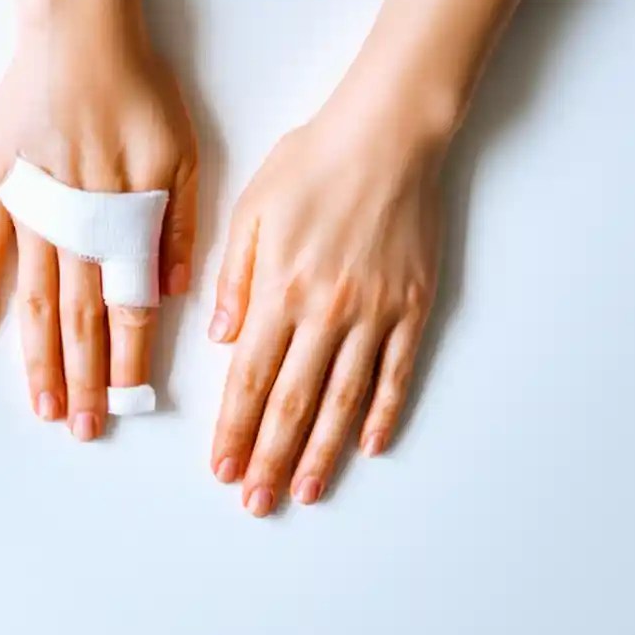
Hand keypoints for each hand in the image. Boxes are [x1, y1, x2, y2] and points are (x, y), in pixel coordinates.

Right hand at [0, 0, 196, 440]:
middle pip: (77, 321)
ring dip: (37, 358)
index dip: (127, 363)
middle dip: (84, 381)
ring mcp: (29, 212)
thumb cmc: (135, 90)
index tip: (126, 405)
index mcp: (123, 223)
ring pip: (32, 301)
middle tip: (83, 427)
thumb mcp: (179, 154)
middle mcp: (74, 228)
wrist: (76, 35)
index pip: (127, 311)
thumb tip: (170, 293)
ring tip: (41, 404)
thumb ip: (175, 226)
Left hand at [209, 99, 444, 515]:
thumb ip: (234, 277)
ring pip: (343, 399)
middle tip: (256, 500)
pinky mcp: (413, 307)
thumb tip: (224, 338)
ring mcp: (373, 313)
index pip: (251, 378)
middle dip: (270, 457)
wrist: (388, 134)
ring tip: (307, 490)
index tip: (222, 467)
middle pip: (293, 402)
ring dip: (322, 451)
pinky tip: (368, 446)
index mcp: (279, 289)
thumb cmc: (313, 163)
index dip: (235, 429)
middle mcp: (325, 311)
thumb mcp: (252, 209)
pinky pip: (397, 371)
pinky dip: (384, 412)